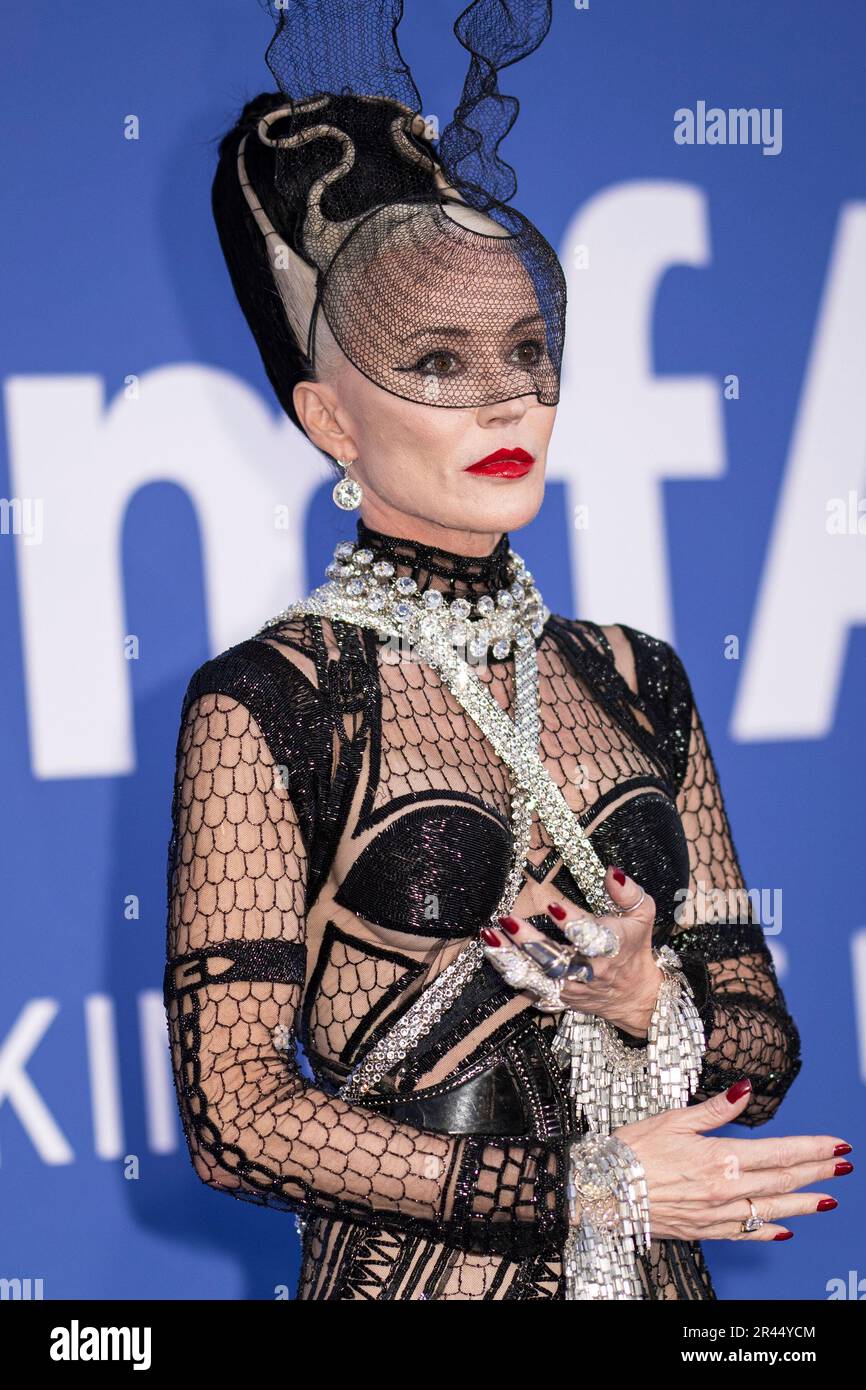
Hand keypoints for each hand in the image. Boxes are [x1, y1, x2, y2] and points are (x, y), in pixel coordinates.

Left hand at [482, 865, 662, 1034]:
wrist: (636, 997)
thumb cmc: (635, 948)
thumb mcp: (642, 915)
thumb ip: (627, 893)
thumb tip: (612, 871)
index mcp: (610, 947)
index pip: (589, 935)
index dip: (570, 921)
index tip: (551, 906)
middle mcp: (589, 970)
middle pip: (555, 959)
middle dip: (529, 940)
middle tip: (507, 919)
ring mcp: (572, 987)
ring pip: (536, 975)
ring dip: (511, 956)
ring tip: (490, 936)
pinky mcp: (559, 998)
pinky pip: (530, 987)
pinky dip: (511, 971)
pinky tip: (493, 954)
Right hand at [607, 1078, 852, 1240]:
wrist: (602, 1191)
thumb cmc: (632, 1151)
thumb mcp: (674, 1119)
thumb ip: (716, 1108)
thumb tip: (746, 1088)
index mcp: (720, 1158)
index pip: (779, 1152)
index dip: (812, 1148)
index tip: (836, 1144)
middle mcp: (724, 1190)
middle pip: (782, 1180)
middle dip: (817, 1172)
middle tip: (844, 1166)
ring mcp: (716, 1214)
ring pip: (771, 1209)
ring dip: (803, 1203)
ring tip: (828, 1200)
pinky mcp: (703, 1231)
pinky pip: (745, 1233)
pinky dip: (768, 1231)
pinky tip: (785, 1229)